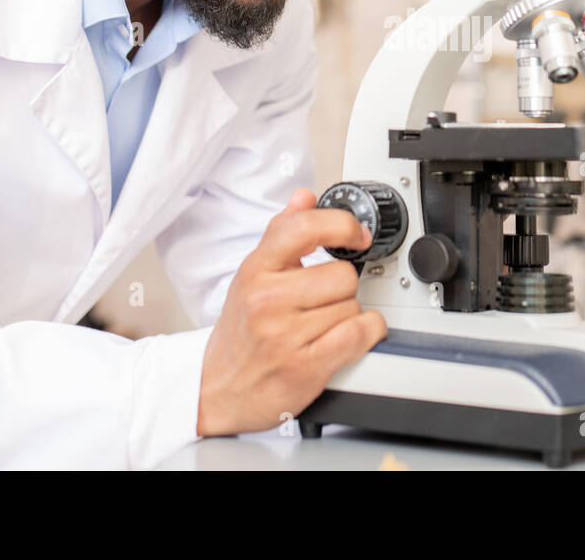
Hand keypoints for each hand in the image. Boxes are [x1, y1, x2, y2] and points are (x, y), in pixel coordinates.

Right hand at [196, 188, 386, 435]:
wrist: (218, 388)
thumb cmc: (241, 331)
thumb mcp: (253, 275)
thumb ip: (282, 233)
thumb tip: (303, 197)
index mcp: (256, 269)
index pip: (304, 228)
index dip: (342, 226)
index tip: (357, 234)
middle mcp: (268, 299)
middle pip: (342, 274)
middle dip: (342, 287)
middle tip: (324, 299)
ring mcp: (285, 335)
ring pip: (352, 306)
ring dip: (348, 315)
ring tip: (323, 323)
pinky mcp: (305, 366)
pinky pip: (358, 334)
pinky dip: (366, 333)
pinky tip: (350, 334)